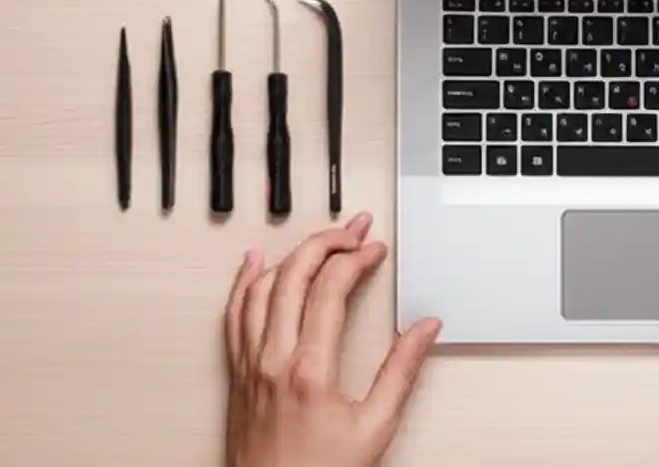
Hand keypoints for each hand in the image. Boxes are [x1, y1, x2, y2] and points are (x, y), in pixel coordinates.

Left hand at [224, 213, 441, 466]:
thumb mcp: (375, 427)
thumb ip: (401, 372)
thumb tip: (424, 330)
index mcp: (310, 369)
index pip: (331, 289)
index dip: (356, 259)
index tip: (374, 250)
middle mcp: (273, 360)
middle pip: (294, 276)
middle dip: (327, 242)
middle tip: (353, 231)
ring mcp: (250, 365)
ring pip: (262, 289)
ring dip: (292, 255)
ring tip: (319, 239)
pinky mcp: (237, 375)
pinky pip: (234, 315)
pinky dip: (244, 283)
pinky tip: (253, 265)